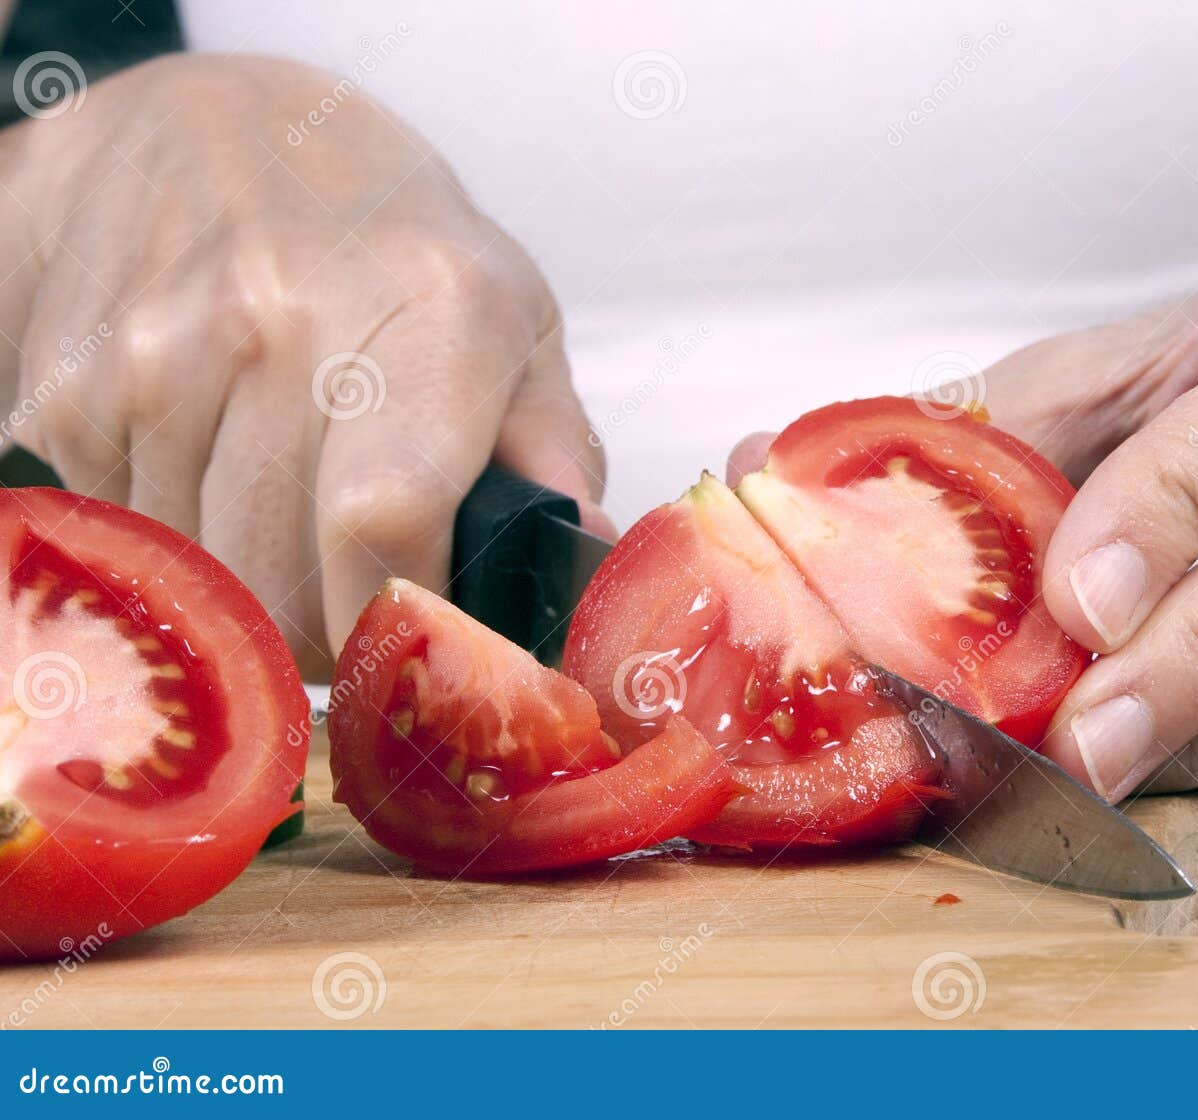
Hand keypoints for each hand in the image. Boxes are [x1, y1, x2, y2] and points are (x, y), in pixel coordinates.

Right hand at [0, 55, 606, 674]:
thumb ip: (552, 447)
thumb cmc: (393, 244)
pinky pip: (130, 534)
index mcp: (426, 309)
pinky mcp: (69, 384)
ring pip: (201, 573)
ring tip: (291, 502)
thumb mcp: (510, 319)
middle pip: (281, 579)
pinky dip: (180, 534)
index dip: (393, 615)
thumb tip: (580, 551)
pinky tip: (219, 458)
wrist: (214, 135)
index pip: (383, 519)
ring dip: (252, 583)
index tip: (415, 640)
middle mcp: (280, 320)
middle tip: (358, 592)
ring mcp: (158, 350)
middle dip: (327, 628)